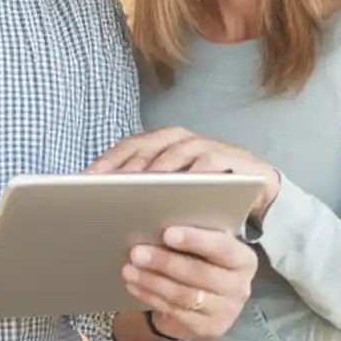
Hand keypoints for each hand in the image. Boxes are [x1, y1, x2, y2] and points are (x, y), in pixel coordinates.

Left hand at [88, 126, 281, 222]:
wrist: (254, 187)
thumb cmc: (202, 192)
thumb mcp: (170, 190)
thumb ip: (143, 190)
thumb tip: (101, 202)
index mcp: (159, 141)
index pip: (127, 147)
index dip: (107, 161)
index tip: (86, 180)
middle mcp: (179, 138)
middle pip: (146, 148)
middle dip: (126, 168)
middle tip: (108, 188)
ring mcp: (202, 144)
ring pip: (173, 155)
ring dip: (156, 173)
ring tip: (138, 194)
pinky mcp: (227, 156)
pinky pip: (205, 165)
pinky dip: (190, 178)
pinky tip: (177, 194)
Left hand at [121, 225, 256, 340]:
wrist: (206, 303)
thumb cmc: (203, 261)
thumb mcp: (206, 246)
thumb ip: (195, 235)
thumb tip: (159, 220)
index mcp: (243, 259)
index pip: (222, 247)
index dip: (196, 240)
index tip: (167, 233)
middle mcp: (240, 287)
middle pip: (200, 274)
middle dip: (165, 262)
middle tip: (136, 252)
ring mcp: (226, 311)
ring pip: (184, 295)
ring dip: (152, 281)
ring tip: (129, 269)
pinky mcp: (208, 329)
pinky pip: (175, 311)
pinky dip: (151, 296)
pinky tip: (134, 285)